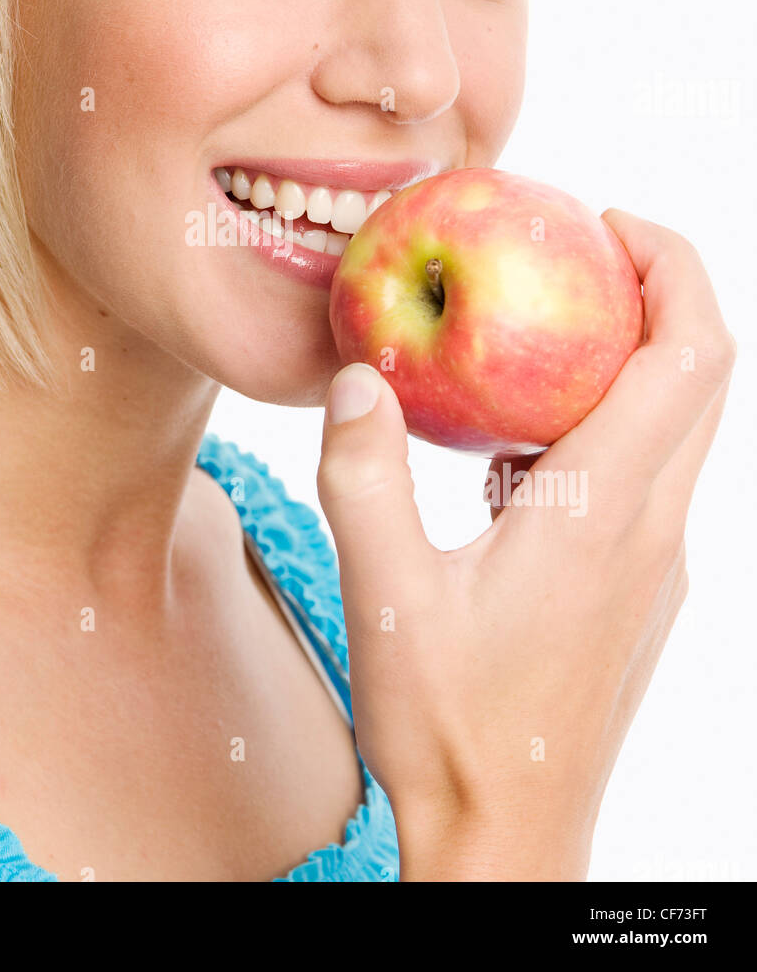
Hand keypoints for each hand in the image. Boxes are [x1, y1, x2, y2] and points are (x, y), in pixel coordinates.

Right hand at [316, 210, 734, 879]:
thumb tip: (358, 375)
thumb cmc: (450, 727)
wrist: (510, 842)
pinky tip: (512, 456)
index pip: (689, 353)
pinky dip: (603, 426)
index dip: (669, 263)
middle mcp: (654, 530)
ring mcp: (655, 566)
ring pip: (678, 427)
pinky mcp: (638, 594)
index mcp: (606, 512)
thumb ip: (364, 474)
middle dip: (656, 290)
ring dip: (627, 359)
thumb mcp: (384, 591)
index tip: (603, 218)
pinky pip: (646, 478)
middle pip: (701, 375)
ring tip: (532, 338)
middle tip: (570, 248)